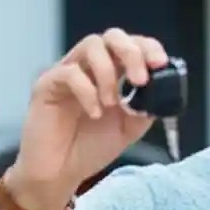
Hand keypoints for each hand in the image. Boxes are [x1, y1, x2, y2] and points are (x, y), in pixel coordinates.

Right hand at [8, 28, 167, 209]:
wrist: (60, 173)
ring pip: (91, 45)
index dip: (148, 47)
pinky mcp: (47, 85)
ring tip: (112, 103)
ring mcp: (68, 72)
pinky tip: (94, 113)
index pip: (132, 44)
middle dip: (131, 52)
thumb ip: (146, 106)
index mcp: (112, 72)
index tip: (160, 64)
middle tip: (140, 80)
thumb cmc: (90, 147)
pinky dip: (87, 91)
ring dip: (108, 72)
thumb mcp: (129, 128)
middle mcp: (90, 66)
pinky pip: (69, 73)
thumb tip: (162, 89)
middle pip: (112, 36)